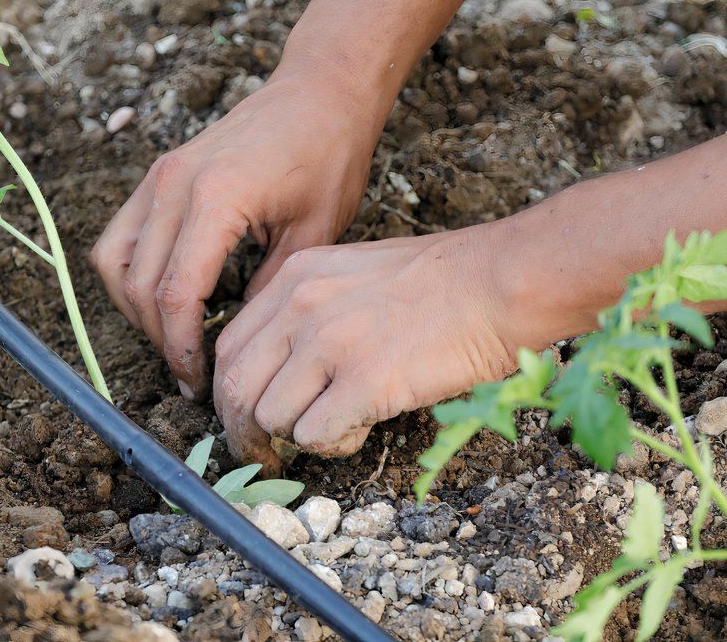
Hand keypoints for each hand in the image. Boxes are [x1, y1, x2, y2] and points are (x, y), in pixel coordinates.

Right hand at [90, 74, 379, 403]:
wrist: (318, 93)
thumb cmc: (329, 156)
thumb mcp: (316, 232)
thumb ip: (271, 289)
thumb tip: (239, 342)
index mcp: (216, 198)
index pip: (176, 293)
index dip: (181, 347)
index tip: (199, 380)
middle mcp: (174, 185)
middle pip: (138, 285)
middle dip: (160, 338)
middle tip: (192, 372)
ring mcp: (158, 177)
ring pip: (114, 263)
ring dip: (136, 309)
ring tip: (176, 337)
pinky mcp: (157, 175)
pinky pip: (119, 236)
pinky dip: (131, 275)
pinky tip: (168, 296)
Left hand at [212, 226, 528, 470]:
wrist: (497, 283)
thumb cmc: (441, 282)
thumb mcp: (352, 272)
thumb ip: (308, 310)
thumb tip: (281, 368)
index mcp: (295, 278)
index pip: (229, 347)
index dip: (230, 395)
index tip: (246, 418)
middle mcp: (302, 307)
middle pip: (236, 387)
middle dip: (244, 432)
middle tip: (264, 454)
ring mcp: (331, 343)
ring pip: (269, 416)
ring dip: (294, 438)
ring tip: (334, 431)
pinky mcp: (366, 381)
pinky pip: (314, 435)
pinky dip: (330, 446)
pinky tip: (359, 431)